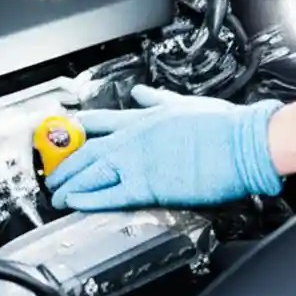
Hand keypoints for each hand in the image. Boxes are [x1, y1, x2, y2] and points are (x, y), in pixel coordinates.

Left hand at [45, 85, 281, 210]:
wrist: (243, 142)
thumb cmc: (224, 124)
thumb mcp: (184, 102)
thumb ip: (158, 99)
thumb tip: (141, 92)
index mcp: (144, 118)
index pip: (101, 121)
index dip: (79, 129)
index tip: (67, 133)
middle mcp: (134, 138)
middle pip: (88, 150)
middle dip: (66, 163)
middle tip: (52, 173)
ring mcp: (137, 162)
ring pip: (92, 173)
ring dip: (70, 184)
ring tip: (56, 194)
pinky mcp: (148, 186)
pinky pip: (110, 195)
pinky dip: (88, 199)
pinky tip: (74, 202)